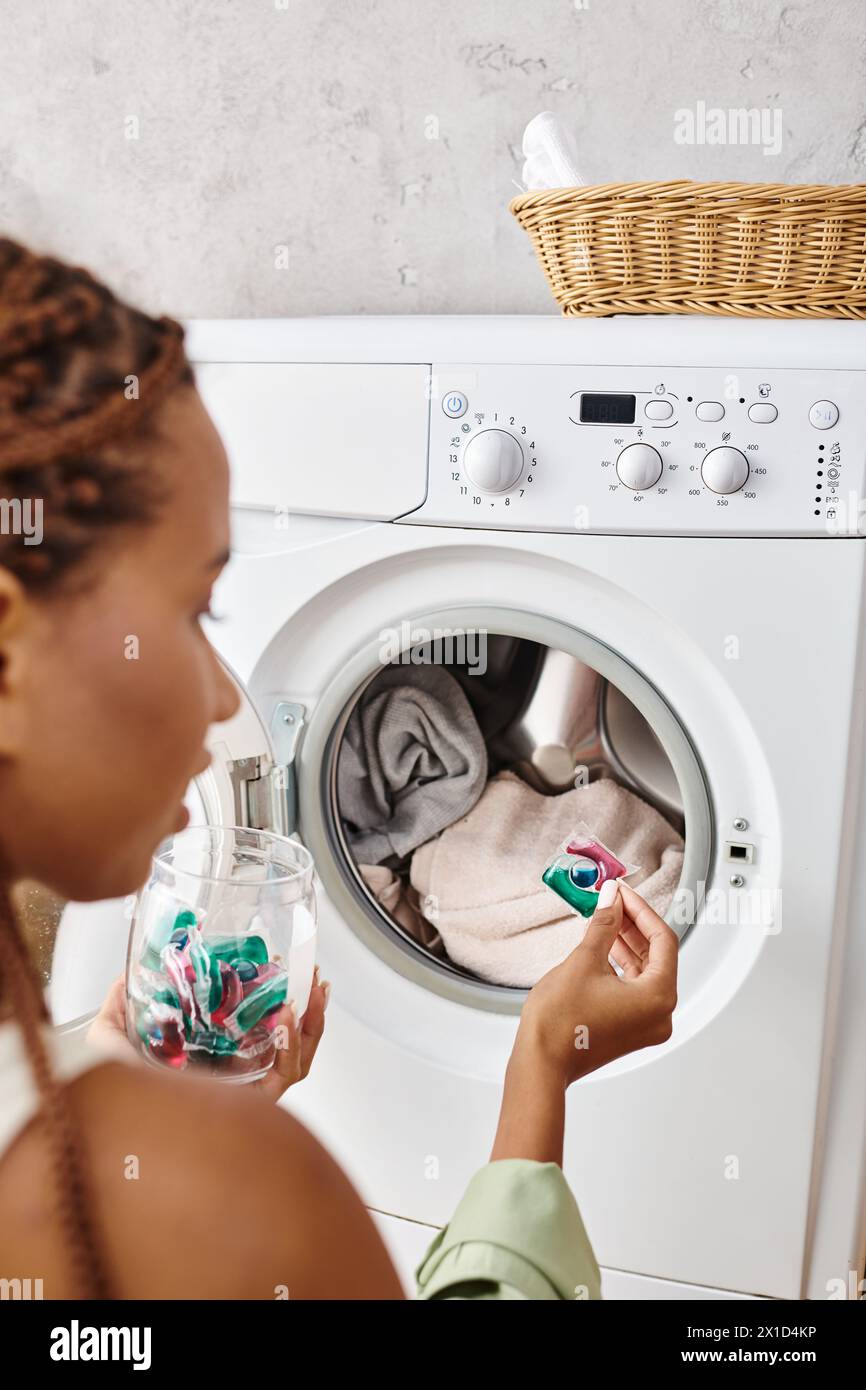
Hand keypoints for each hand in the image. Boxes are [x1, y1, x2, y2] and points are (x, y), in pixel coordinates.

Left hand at [86, 968, 330, 1102]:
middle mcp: (229, 1081)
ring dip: (309, 1022)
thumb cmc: (111, 1099)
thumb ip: (117, 1007)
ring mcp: (244, 1096)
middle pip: (281, 1042)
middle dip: (305, 1008)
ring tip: (310, 991)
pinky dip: (293, 1045)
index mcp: (204, 1062)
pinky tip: (289, 1016)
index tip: (279, 970)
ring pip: (292, 1058)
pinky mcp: (251, 1110)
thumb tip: (129, 976)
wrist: (116, 1130)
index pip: (248, 1028)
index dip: (270, 998)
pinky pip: (285, 1076)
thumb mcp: (107, 1041)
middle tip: (311, 977)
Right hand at [514, 879, 677, 1087]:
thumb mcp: (584, 961)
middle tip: (614, 901)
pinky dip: (622, 966)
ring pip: (645, 973)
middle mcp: (661, 1014)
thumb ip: (604, 925)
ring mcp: (646, 1025)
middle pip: (657, 957)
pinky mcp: (631, 1029)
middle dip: (634, 926)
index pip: (663, 941)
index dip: (642, 911)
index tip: (623, 893)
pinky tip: (603, 946)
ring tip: (606, 918)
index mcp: (659, 997)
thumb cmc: (560, 1022)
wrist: (541, 1062)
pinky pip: (635, 989)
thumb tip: (612, 899)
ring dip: (627, 944)